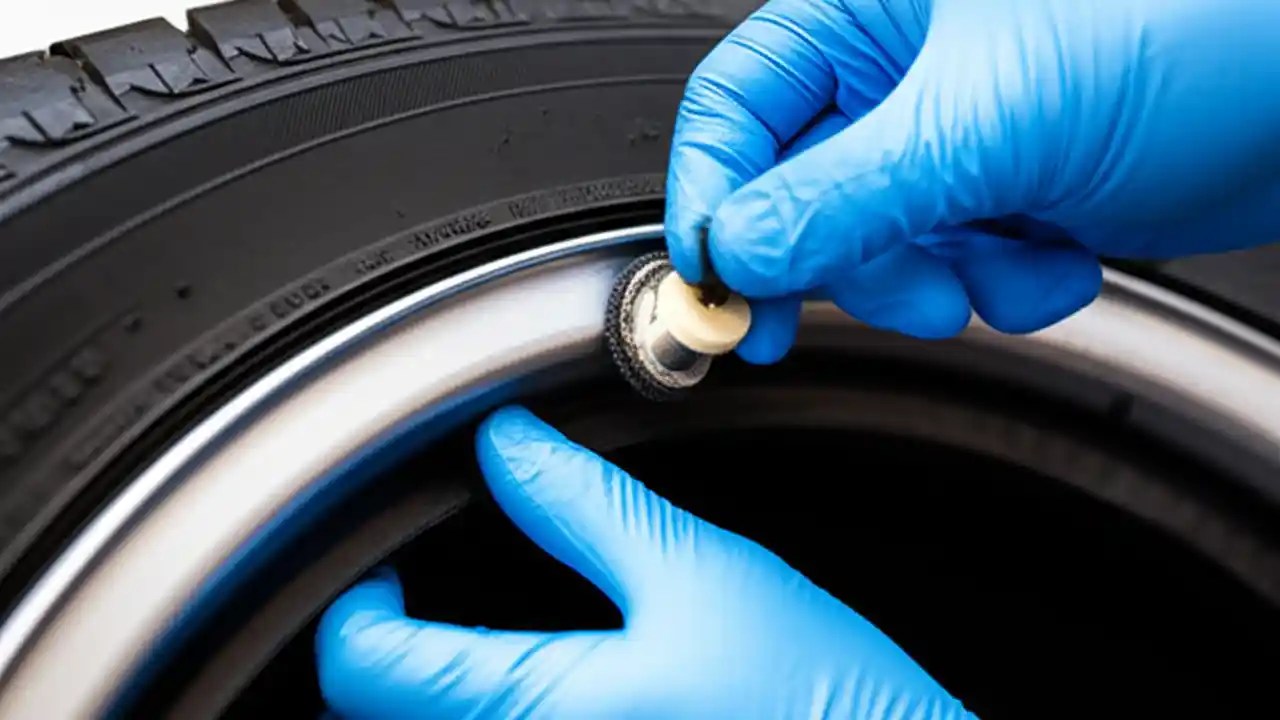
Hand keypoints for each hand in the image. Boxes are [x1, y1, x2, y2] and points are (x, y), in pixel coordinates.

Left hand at [315, 406, 974, 718]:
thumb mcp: (704, 574)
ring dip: (440, 696)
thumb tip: (509, 449)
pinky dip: (499, 718)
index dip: (360, 605)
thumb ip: (587, 508)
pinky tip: (562, 692)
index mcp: (542, 710)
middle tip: (434, 598)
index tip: (388, 569)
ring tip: (491, 643)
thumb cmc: (828, 701)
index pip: (367, 666)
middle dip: (394, 656)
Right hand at [666, 0, 1279, 359]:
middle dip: (848, 260)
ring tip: (1001, 260)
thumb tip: (739, 251)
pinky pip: (955, 271)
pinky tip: (1058, 256)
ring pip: (876, 248)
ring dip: (937, 280)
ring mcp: (956, 139)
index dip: (716, 198)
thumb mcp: (986, 120)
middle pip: (797, 191)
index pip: (735, 106)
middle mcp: (903, 75)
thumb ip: (841, 196)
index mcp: (871, 13)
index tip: (720, 282)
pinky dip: (1002, 288)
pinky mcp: (1007, 197)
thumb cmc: (1198, 27)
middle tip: (884, 293)